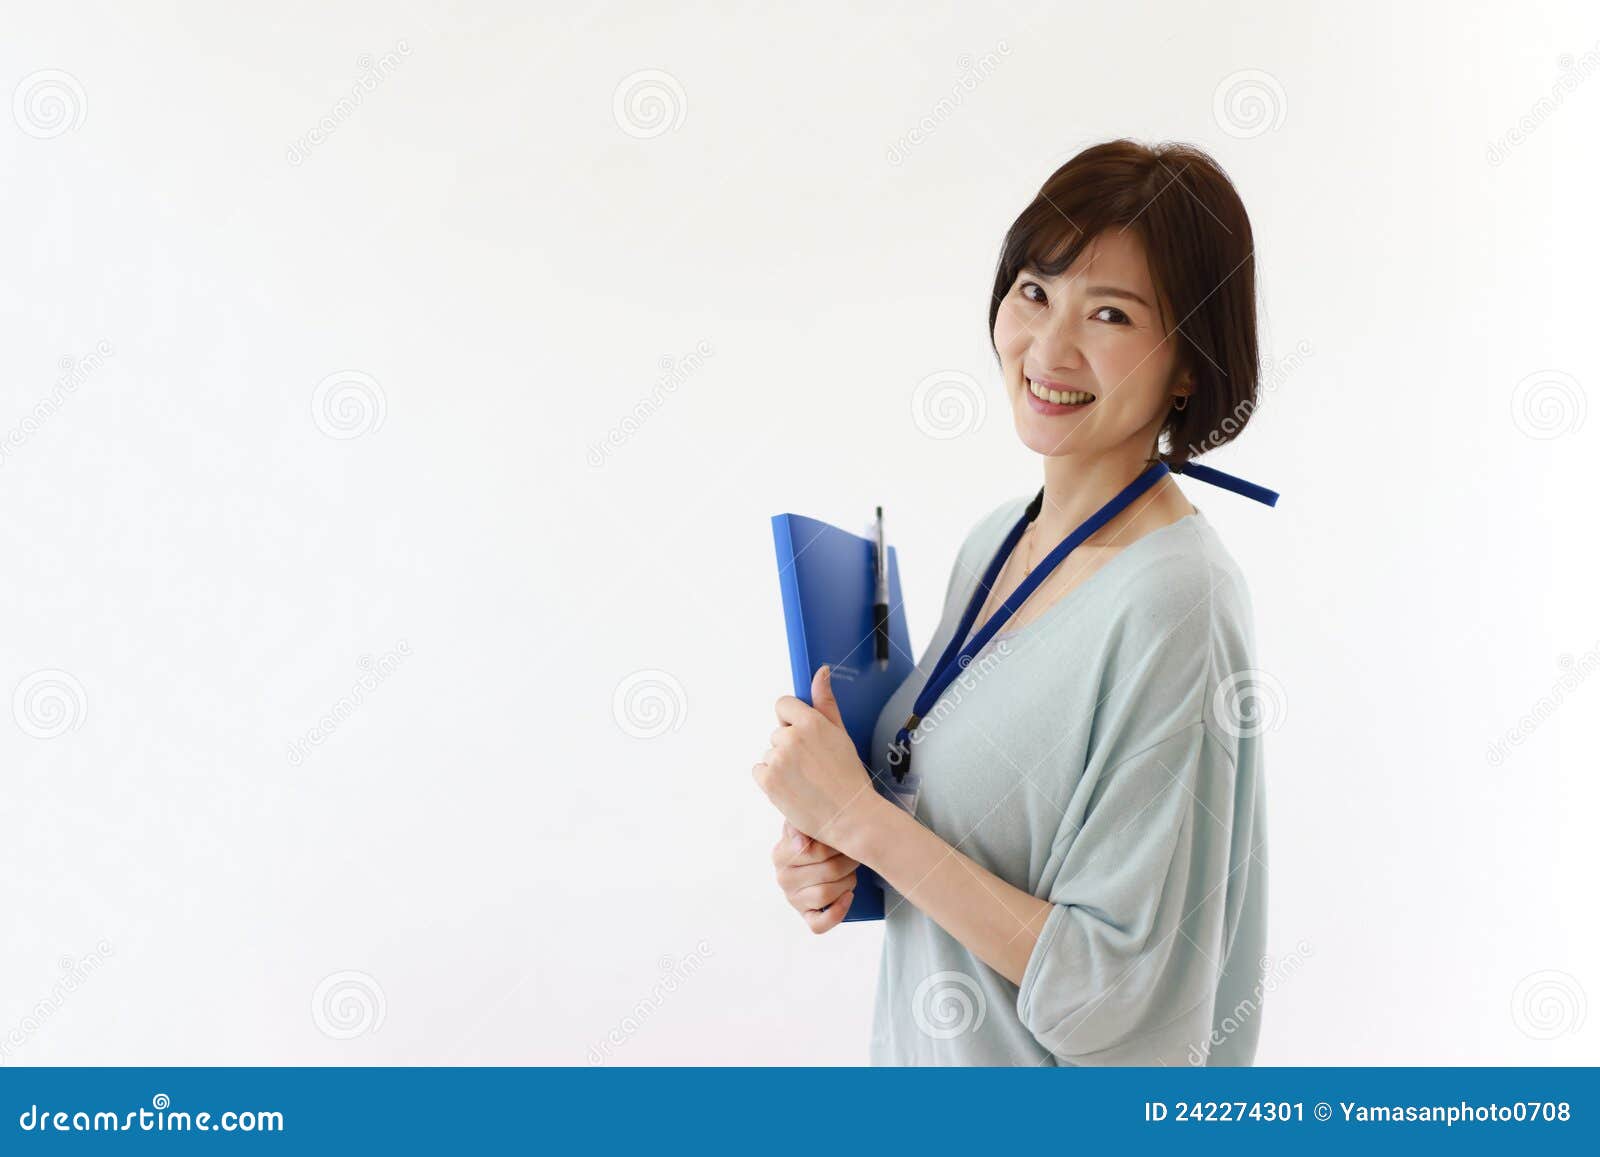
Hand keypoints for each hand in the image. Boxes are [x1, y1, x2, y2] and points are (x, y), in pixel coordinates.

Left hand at [753, 665, 877, 853]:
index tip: (804, 737)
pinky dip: (771, 780)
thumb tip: (821, 672)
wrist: (850, 816)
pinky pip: (759, 771)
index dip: (793, 721)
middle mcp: (790, 738)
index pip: (783, 705)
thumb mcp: (840, 733)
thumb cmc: (849, 777)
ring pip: (770, 753)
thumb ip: (825, 702)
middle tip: (812, 766)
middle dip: (790, 746)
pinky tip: (792, 788)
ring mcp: (777, 759)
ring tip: (805, 780)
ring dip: (782, 764)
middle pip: (777, 733)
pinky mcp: (768, 780)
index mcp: (810, 722)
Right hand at [772, 820, 857, 933]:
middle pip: (828, 872)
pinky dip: (838, 912)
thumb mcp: (805, 822)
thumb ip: (800, 822)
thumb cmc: (815, 837)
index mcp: (781, 853)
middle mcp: (783, 878)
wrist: (815, 855)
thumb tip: (801, 840)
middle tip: (855, 854)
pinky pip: (819, 924)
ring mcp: (793, 899)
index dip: (837, 846)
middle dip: (848, 862)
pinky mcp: (805, 915)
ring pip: (826, 895)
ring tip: (852, 872)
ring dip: (848, 882)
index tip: (845, 839)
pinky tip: (849, 897)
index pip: (815, 851)